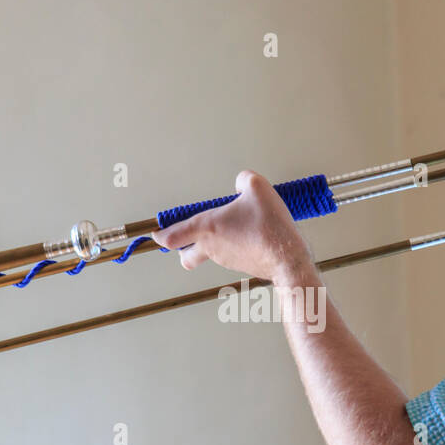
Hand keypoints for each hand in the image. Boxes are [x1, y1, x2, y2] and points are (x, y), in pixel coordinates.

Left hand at [151, 170, 313, 282]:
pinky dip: (232, 247)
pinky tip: (249, 235)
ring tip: (231, 227)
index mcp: (207, 228)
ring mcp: (225, 259)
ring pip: (208, 255)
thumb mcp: (258, 188)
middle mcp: (212, 247)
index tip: (156, 232)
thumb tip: (241, 182)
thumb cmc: (270, 227)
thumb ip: (244, 179)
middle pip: (185, 257)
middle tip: (186, 239)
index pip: (172, 237)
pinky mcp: (241, 265)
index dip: (160, 235)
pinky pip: (229, 256)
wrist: (288, 258)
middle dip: (182, 249)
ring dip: (211, 244)